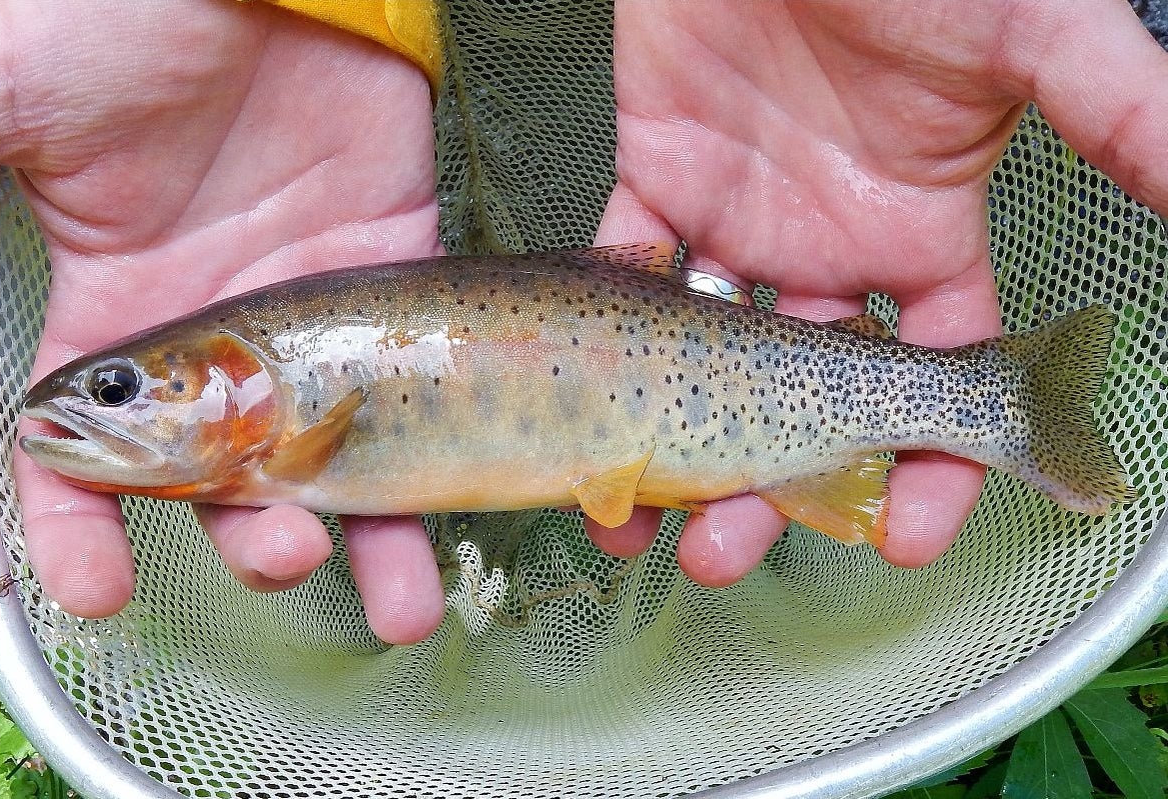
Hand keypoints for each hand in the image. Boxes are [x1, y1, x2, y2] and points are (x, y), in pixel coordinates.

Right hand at [0, 1, 445, 642]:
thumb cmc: (127, 13)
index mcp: (116, 316)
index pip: (87, 457)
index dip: (80, 528)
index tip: (95, 587)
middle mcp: (216, 341)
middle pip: (233, 482)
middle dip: (256, 541)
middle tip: (283, 558)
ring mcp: (312, 321)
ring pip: (339, 460)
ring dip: (369, 542)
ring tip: (402, 600)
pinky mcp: (394, 286)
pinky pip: (421, 387)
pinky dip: (439, 459)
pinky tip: (457, 514)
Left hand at [593, 0, 1167, 581]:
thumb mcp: (1036, 41)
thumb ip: (1127, 124)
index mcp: (922, 239)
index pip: (936, 382)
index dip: (927, 467)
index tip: (902, 538)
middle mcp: (831, 252)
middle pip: (805, 397)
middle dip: (776, 482)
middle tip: (735, 552)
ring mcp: (741, 224)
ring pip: (709, 359)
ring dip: (680, 439)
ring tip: (649, 516)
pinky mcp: (658, 184)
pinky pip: (630, 275)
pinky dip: (612, 339)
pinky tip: (594, 406)